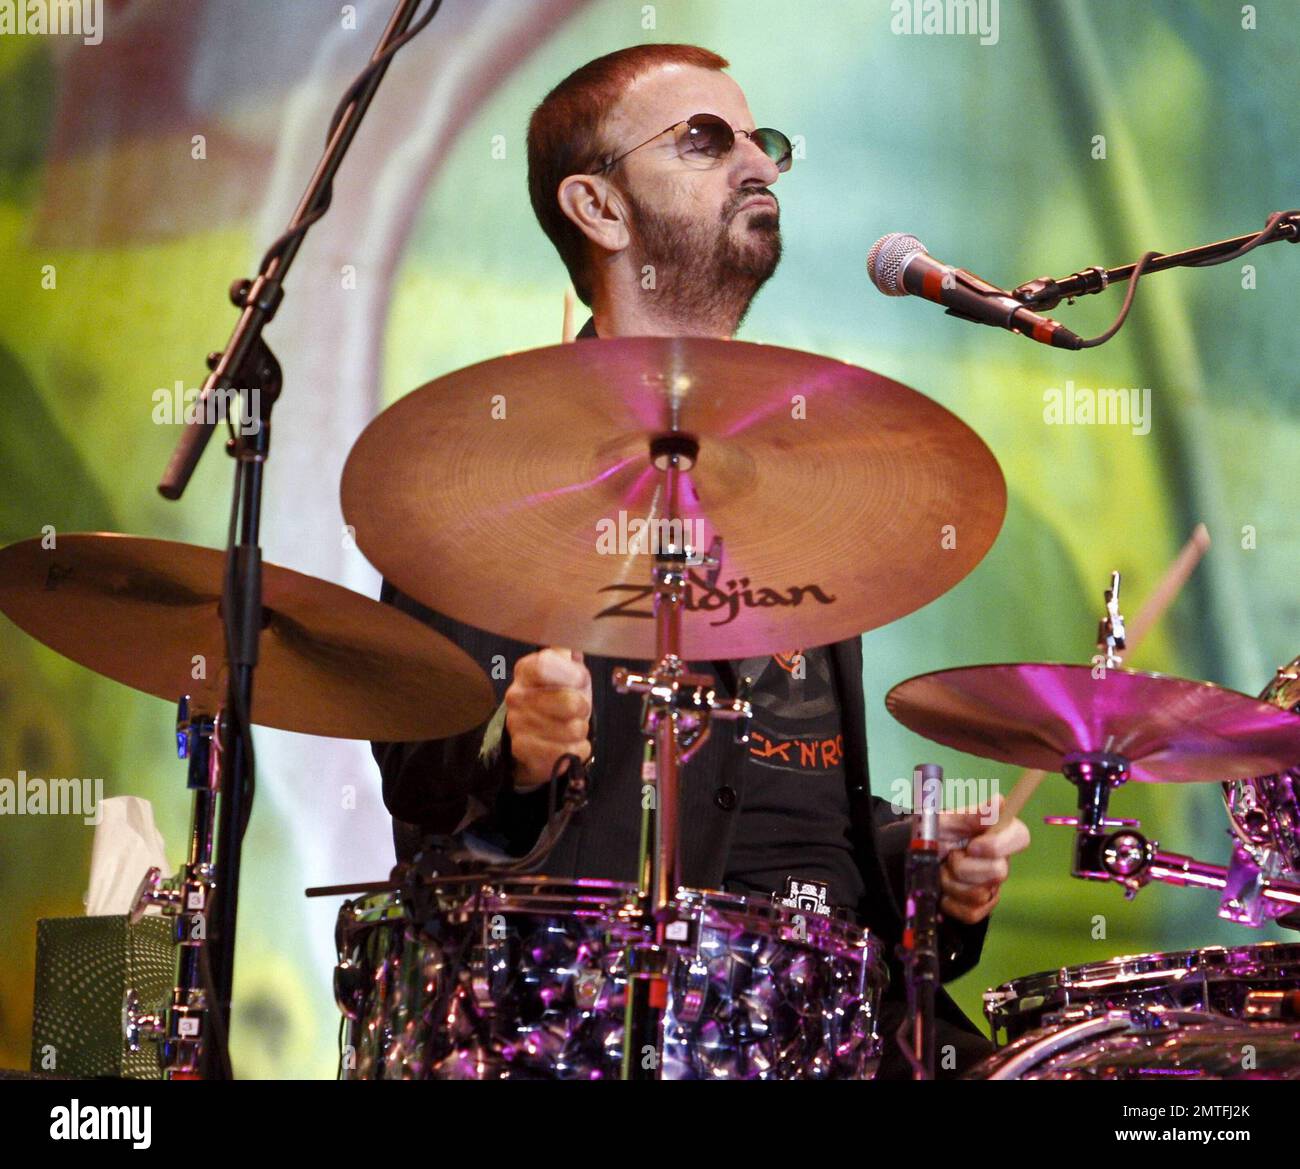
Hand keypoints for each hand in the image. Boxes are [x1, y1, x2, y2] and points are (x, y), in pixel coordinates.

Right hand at [504, 647, 592, 789]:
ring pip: (572, 730)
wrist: (544, 737)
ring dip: (580, 730)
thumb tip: (578, 627)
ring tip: (571, 726)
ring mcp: (517, 723)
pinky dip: (577, 750)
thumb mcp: (569, 669)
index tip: (580, 680)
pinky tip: (569, 744)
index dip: (572, 674)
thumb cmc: (561, 696)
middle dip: (583, 707)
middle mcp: (516, 694)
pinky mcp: (522, 749)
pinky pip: (566, 752)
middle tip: (577, 709)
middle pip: (569, 702)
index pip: (548, 664)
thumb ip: (570, 650)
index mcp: (526, 669)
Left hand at [935, 796, 1029, 924]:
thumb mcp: (947, 820)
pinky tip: (943, 890)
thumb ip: (972, 815)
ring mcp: (992, 887)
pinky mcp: (980, 908)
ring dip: (951, 883)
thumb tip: (999, 801)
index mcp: (998, 834)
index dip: (998, 845)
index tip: (973, 845)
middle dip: (963, 865)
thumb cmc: (936, 834)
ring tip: (943, 870)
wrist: (916, 858)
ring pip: (980, 894)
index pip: (1021, 837)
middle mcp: (1001, 861)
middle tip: (950, 855)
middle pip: (998, 872)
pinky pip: (970, 913)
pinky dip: (950, 902)